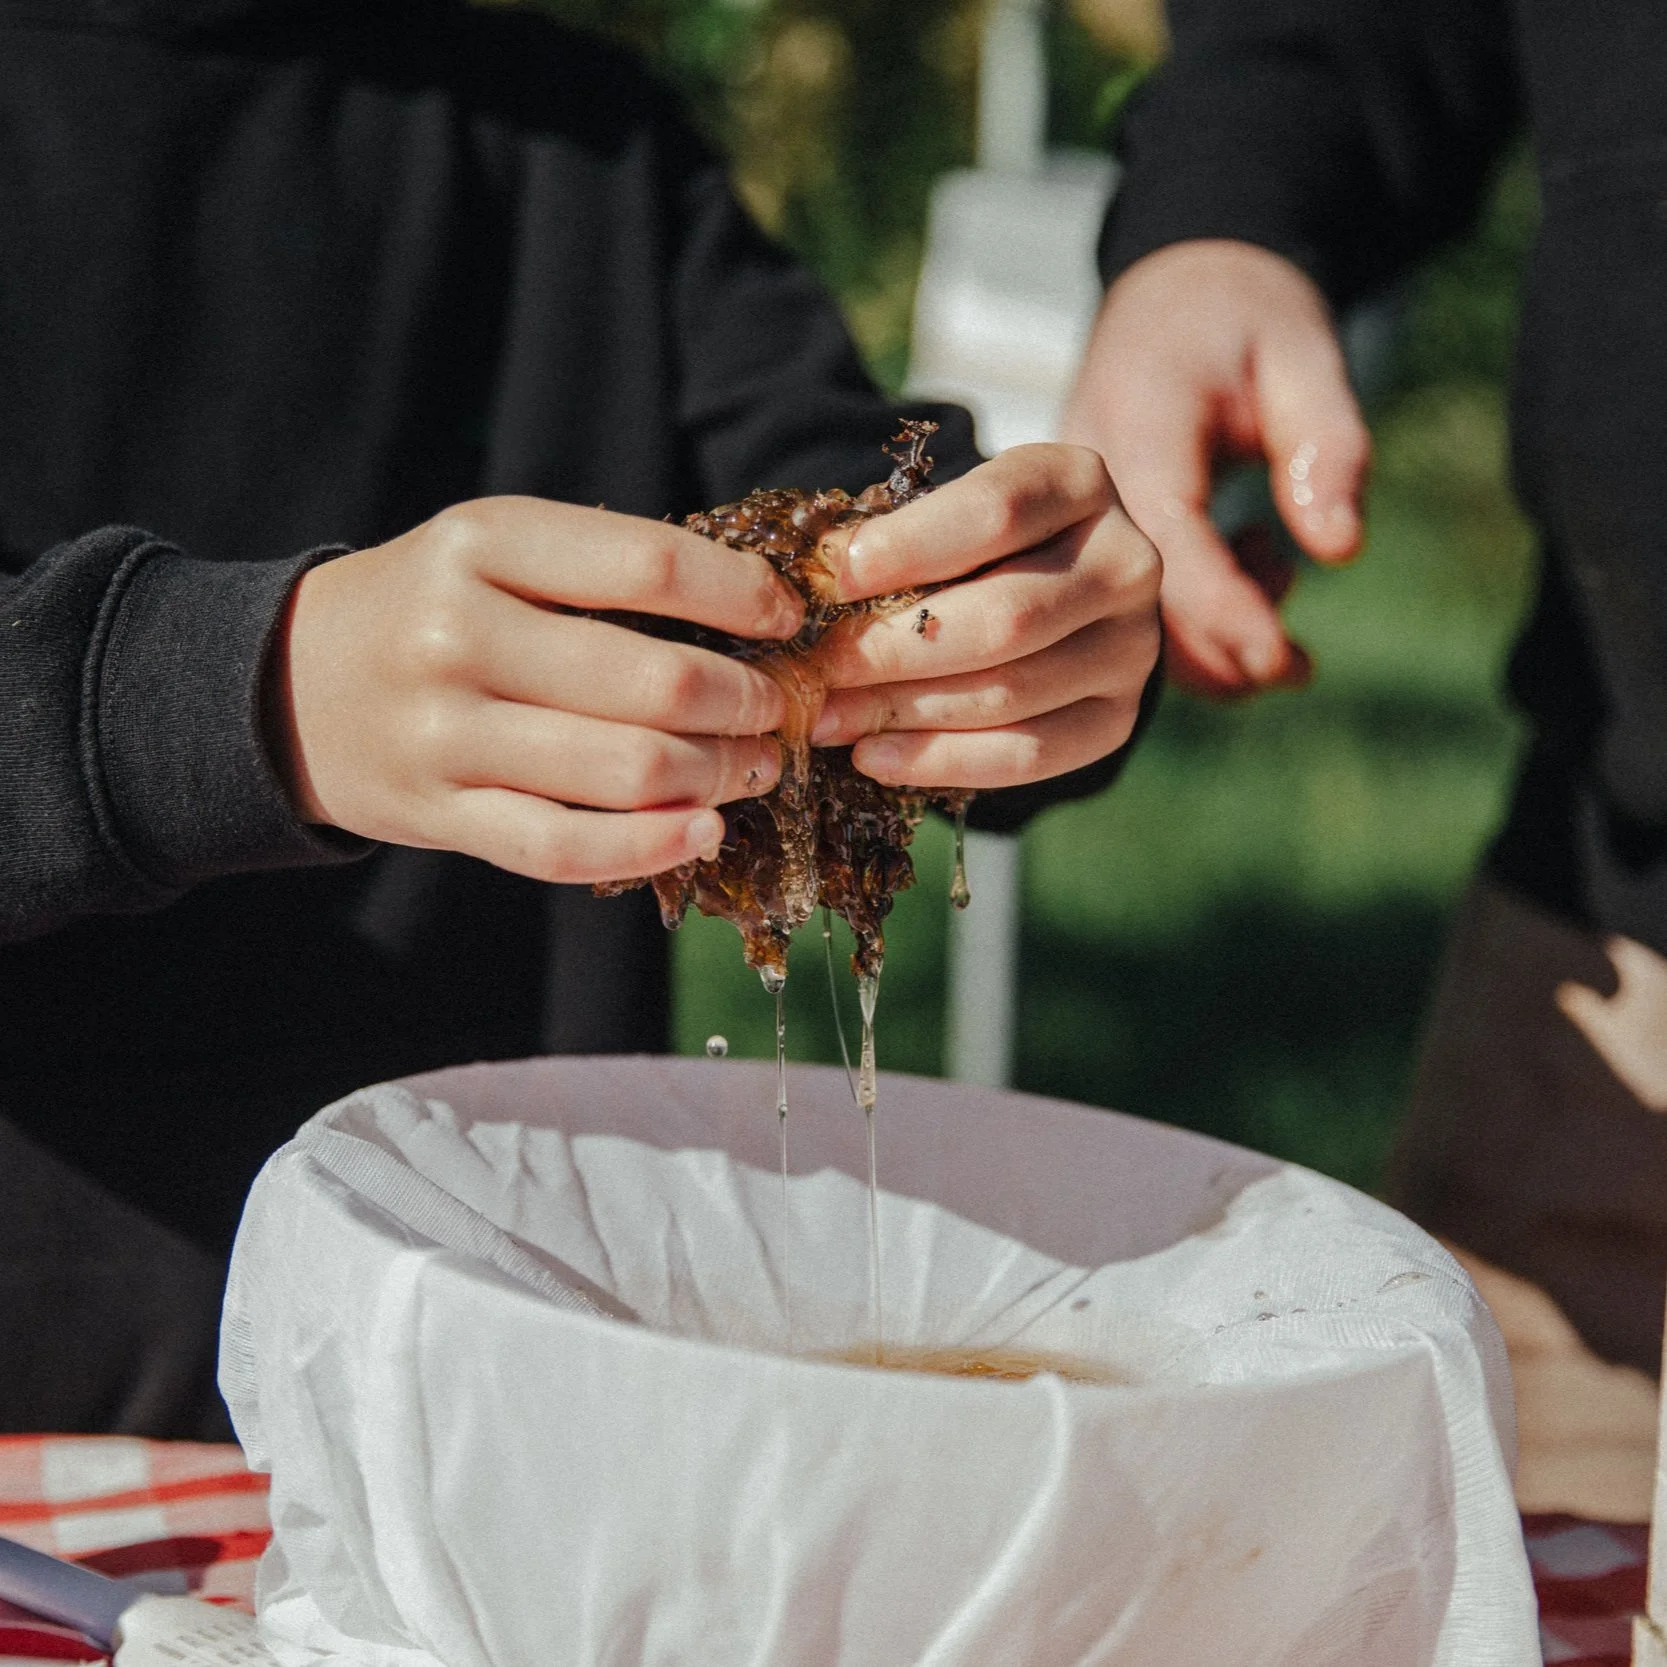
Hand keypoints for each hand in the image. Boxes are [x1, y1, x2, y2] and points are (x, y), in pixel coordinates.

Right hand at [274, 495, 803, 883]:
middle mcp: (459, 635)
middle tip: (780, 710)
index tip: (785, 617)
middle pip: (653, 681)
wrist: (286, 684)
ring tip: (754, 767)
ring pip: (625, 771)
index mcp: (483, 544)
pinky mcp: (439, 814)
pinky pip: (566, 848)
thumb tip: (751, 608)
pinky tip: (702, 832)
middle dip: (746, 702)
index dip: (742, 594)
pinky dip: (650, 846)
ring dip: (718, 775)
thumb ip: (598, 570)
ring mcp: (445, 733)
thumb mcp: (492, 552)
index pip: (649, 565)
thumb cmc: (429, 608)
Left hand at [808, 444, 1160, 787]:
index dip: (909, 546)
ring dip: (904, 712)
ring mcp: (1130, 649)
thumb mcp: (945, 509)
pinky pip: (1028, 754)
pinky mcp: (1114, 720)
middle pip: (1006, 617)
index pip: (997, 512)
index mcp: (1080, 483)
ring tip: (829, 718)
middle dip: (896, 649)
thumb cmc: (970, 541)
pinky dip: (940, 761)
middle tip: (818, 669)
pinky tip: (873, 757)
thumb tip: (821, 579)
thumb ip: (896, 536)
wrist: (1048, 587)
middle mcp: (1125, 563)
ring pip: (1011, 692)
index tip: (833, 576)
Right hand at [1060, 239, 1369, 697]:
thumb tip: (1339, 551)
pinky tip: (1243, 568)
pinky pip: (1118, 601)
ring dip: (1204, 641)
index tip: (1279, 660)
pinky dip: (1186, 620)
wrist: (1173, 288)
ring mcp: (1069, 512)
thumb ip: (1327, 445)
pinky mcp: (1078, 535)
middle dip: (1215, 650)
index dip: (1221, 611)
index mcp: (1135, 422)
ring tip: (1277, 579)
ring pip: (1117, 616)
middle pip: (1129, 599)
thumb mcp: (1306, 353)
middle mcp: (1081, 480)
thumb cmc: (1242, 314)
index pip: (1167, 541)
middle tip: (1298, 663)